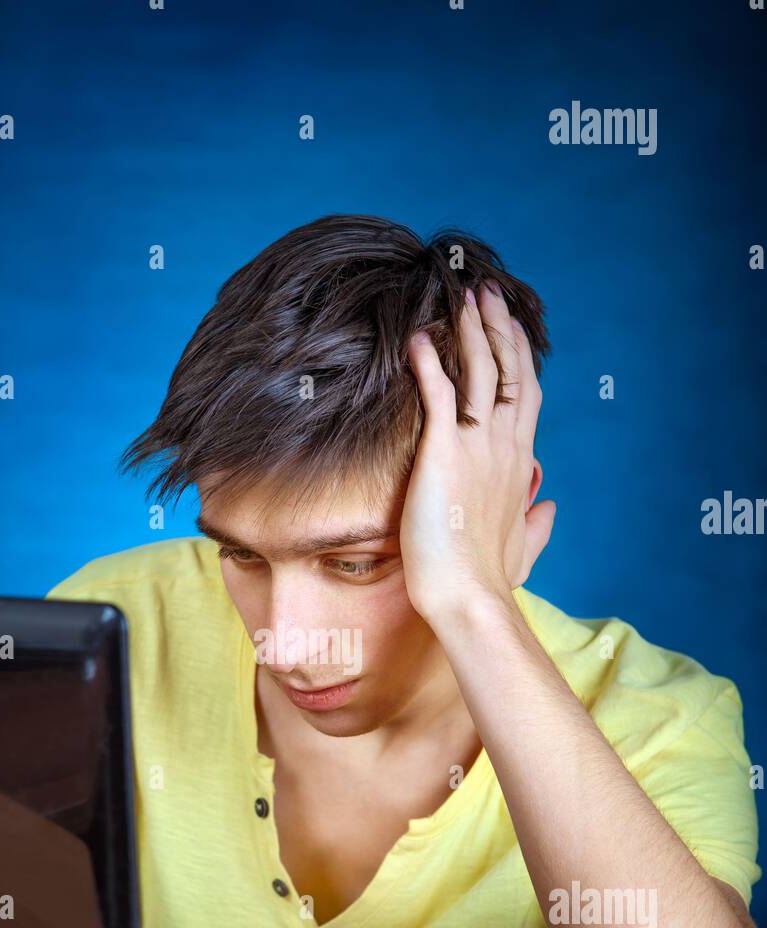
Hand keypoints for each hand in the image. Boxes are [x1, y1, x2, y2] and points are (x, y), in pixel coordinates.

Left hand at [400, 281, 554, 628]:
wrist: (470, 596)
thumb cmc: (491, 579)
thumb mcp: (523, 549)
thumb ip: (538, 525)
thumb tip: (550, 507)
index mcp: (519, 463)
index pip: (523, 397)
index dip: (517, 358)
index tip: (508, 328)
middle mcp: (504, 446)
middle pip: (508, 371)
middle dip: (497, 327)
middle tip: (485, 293)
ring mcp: (477, 446)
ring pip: (480, 372)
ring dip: (470, 331)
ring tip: (460, 297)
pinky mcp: (444, 453)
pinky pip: (438, 395)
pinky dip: (427, 363)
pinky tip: (415, 338)